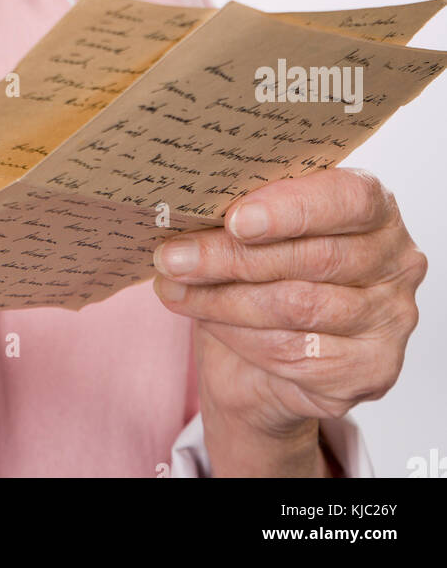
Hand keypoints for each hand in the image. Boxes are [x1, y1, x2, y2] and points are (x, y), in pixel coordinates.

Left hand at [153, 169, 426, 475]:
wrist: (268, 351)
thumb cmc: (268, 268)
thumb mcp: (259, 225)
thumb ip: (245, 210)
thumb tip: (189, 203)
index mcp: (376, 207)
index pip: (346, 200)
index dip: (290, 209)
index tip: (234, 219)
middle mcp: (396, 262)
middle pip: (312, 258)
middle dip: (232, 257)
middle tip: (173, 256)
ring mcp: (390, 320)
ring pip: (297, 307)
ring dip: (223, 299)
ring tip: (173, 286)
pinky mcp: (371, 371)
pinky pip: (293, 353)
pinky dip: (238, 335)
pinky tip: (205, 318)